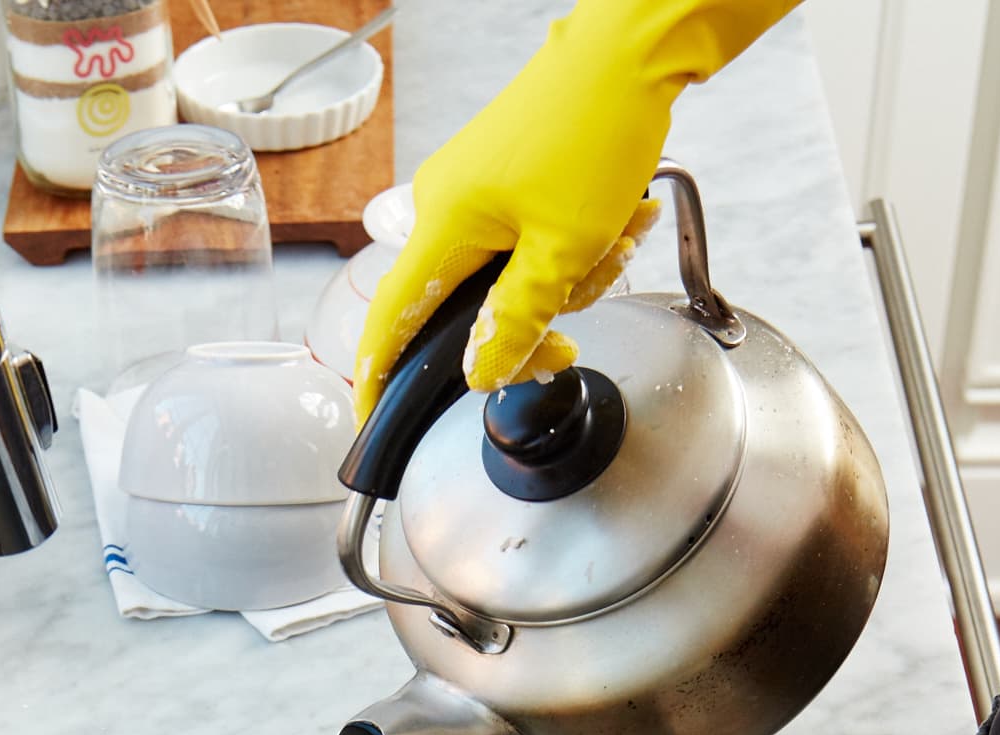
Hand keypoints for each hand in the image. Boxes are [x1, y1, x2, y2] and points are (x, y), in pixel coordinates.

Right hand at [352, 0, 801, 419]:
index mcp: (443, 226)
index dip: (378, 377)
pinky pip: (528, 240)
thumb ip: (516, 321)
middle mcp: (445, 206)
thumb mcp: (564, 250)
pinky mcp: (505, 178)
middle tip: (569, 344)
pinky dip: (572, 244)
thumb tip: (481, 370)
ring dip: (568, 277)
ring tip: (617, 241)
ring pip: (509, 276)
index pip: (391, 321)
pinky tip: (616, 219)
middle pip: (467, 306)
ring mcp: (475, 190)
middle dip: (528, 325)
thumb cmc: (594, 128)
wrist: (629, 53)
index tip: (370, 417)